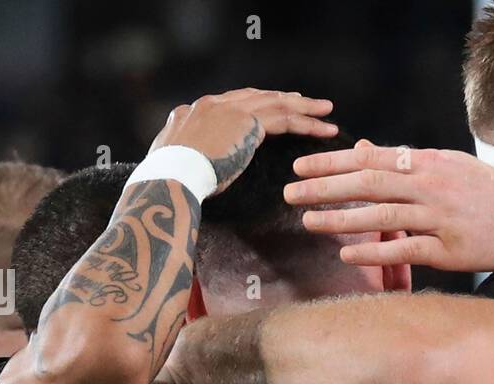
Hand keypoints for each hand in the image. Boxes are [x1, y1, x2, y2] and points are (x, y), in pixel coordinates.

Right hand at [151, 89, 337, 194]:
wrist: (171, 175)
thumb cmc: (167, 177)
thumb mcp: (171, 156)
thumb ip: (183, 147)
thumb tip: (184, 154)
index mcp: (195, 110)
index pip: (234, 100)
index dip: (257, 102)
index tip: (273, 104)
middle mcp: (214, 103)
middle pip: (258, 96)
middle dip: (284, 99)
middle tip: (307, 101)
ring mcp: (231, 110)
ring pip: (276, 104)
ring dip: (304, 108)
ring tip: (326, 111)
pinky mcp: (247, 123)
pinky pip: (285, 119)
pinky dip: (307, 123)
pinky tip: (324, 128)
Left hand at [284, 141, 493, 271]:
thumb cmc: (484, 191)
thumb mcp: (445, 165)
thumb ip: (403, 160)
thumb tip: (364, 150)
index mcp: (426, 163)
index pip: (370, 159)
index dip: (332, 163)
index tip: (300, 167)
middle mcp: (430, 187)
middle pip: (368, 184)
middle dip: (325, 188)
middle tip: (291, 192)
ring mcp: (439, 219)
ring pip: (382, 216)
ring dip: (342, 219)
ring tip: (310, 221)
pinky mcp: (448, 250)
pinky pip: (405, 250)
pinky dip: (374, 252)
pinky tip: (347, 254)